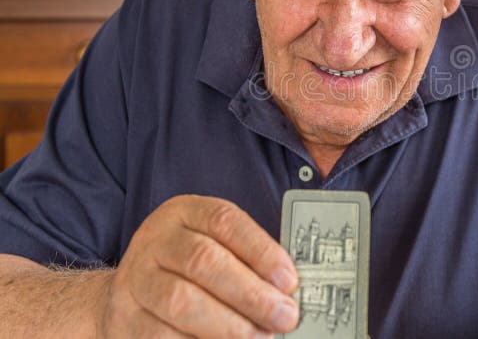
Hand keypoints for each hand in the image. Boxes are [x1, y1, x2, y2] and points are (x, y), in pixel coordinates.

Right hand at [99, 195, 298, 337]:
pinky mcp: (125, 319)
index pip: (225, 222)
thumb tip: (288, 289)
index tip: (289, 281)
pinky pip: (162, 336)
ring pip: (181, 301)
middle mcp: (156, 240)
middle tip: (283, 316)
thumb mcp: (215, 245)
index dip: (261, 251)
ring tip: (259, 337)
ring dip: (227, 325)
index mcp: (185, 212)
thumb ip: (249, 260)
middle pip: (203, 261)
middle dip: (250, 293)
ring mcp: (135, 279)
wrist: (130, 292)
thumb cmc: (190, 267)